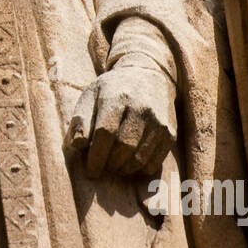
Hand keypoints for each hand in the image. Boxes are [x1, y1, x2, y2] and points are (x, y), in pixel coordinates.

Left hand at [64, 62, 176, 178]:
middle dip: (110, 164)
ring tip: (115, 167)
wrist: (148, 77)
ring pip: (140, 157)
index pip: (105, 133)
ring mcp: (158, 121)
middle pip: (124, 147)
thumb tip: (78, 146)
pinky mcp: (169, 133)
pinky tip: (130, 165)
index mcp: (117, 97)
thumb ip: (81, 120)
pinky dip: (140, 170)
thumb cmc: (112, 91)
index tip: (91, 170)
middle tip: (103, 168)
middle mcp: (141, 108)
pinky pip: (155, 161)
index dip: (96, 156)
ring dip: (124, 169)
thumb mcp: (91, 96)